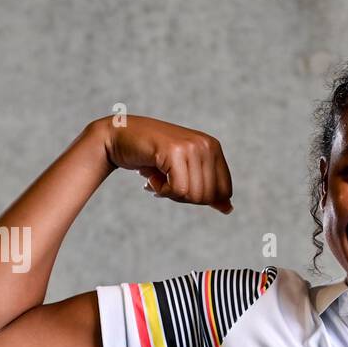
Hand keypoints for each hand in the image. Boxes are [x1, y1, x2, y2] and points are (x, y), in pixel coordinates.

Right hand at [96, 115, 233, 211]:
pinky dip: (161, 190)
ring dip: (170, 193)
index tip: (181, 186)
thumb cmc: (152, 156)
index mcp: (213, 148)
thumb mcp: (184, 172)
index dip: (202, 198)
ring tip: (158, 176)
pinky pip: (178, 190)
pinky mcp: (175, 151)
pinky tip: (151, 175)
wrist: (119, 137)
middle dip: (184, 197)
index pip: (224, 190)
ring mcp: (192, 146)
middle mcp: (206, 144)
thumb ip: (207, 189)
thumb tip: (228, 209)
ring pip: (193, 194)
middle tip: (166, 181)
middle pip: (208, 195)